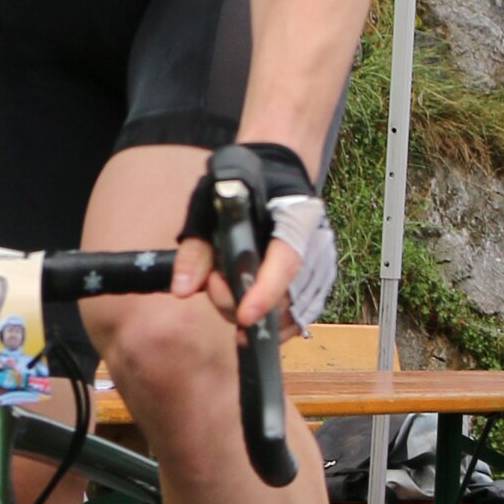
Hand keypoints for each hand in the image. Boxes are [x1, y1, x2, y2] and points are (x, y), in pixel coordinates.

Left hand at [174, 142, 333, 333]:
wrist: (273, 180)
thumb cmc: (239, 191)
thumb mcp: (210, 207)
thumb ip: (196, 249)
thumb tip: (182, 289)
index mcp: (295, 216)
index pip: (287, 262)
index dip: (266, 292)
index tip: (244, 315)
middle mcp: (315, 245)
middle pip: (285, 296)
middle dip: (242, 302)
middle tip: (213, 281)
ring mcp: (321, 268)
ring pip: (291, 314)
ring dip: (254, 316)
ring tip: (226, 290)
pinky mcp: (318, 285)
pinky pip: (298, 318)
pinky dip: (271, 324)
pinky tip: (248, 314)